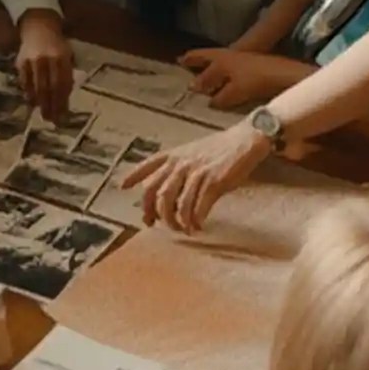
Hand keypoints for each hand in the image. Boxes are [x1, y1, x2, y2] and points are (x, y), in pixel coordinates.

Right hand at [15, 10, 72, 121]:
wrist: (38, 27)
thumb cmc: (56, 46)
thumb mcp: (67, 56)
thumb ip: (67, 74)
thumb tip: (65, 100)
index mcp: (62, 58)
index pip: (63, 84)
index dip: (63, 101)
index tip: (64, 116)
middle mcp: (47, 59)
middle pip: (50, 88)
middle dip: (52, 106)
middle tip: (53, 120)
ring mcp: (33, 61)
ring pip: (37, 87)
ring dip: (40, 103)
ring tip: (44, 115)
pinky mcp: (21, 63)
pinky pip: (25, 82)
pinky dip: (29, 94)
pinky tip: (33, 103)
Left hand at [121, 123, 271, 232]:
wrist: (245, 140)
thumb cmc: (219, 149)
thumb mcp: (191, 151)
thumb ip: (176, 166)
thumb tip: (165, 190)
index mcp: (174, 155)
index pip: (148, 165)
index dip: (134, 176)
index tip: (123, 187)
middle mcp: (181, 164)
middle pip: (157, 194)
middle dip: (154, 212)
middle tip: (154, 224)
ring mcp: (196, 173)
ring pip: (177, 204)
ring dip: (178, 222)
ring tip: (183, 229)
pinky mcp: (213, 182)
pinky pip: (199, 208)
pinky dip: (196, 221)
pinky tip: (198, 226)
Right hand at [178, 49, 313, 109]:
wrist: (286, 76)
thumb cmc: (257, 80)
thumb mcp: (235, 91)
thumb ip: (221, 97)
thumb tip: (210, 102)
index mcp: (222, 59)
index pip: (202, 61)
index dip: (191, 63)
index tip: (179, 62)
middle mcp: (230, 55)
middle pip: (209, 56)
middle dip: (197, 59)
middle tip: (183, 59)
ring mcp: (243, 58)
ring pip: (220, 61)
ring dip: (210, 65)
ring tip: (202, 72)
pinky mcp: (254, 66)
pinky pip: (231, 68)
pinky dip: (223, 72)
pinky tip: (225, 80)